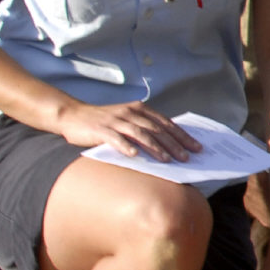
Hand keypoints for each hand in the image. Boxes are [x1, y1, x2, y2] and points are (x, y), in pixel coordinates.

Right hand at [53, 100, 199, 161]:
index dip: (182, 136)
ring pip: (140, 134)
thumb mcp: (127, 120)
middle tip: (186, 157)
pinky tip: (135, 156)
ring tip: (167, 160)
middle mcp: (130, 113)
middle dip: (174, 144)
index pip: (166, 123)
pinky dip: (126, 146)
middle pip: (157, 129)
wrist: (73, 115)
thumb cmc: (104, 122)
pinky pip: (115, 138)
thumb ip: (145, 128)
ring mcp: (116, 120)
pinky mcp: (101, 129)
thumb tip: (168, 144)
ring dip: (155, 147)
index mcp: (140, 109)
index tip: (196, 147)